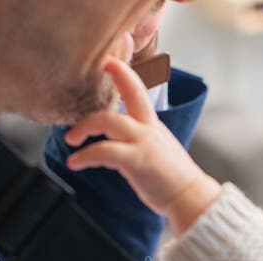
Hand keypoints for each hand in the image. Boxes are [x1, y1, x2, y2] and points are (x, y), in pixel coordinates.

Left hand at [65, 57, 219, 233]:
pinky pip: (104, 151)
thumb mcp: (155, 150)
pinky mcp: (138, 161)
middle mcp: (149, 128)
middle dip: (115, 76)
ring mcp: (144, 143)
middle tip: (87, 75)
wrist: (190, 198)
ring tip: (71, 139)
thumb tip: (114, 138)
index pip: (138, 90)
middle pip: (131, 92)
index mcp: (152, 125)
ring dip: (84, 127)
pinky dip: (85, 155)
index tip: (109, 60)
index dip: (124, 73)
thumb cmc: (172, 179)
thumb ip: (136, 139)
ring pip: (109, 120)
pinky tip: (74, 162)